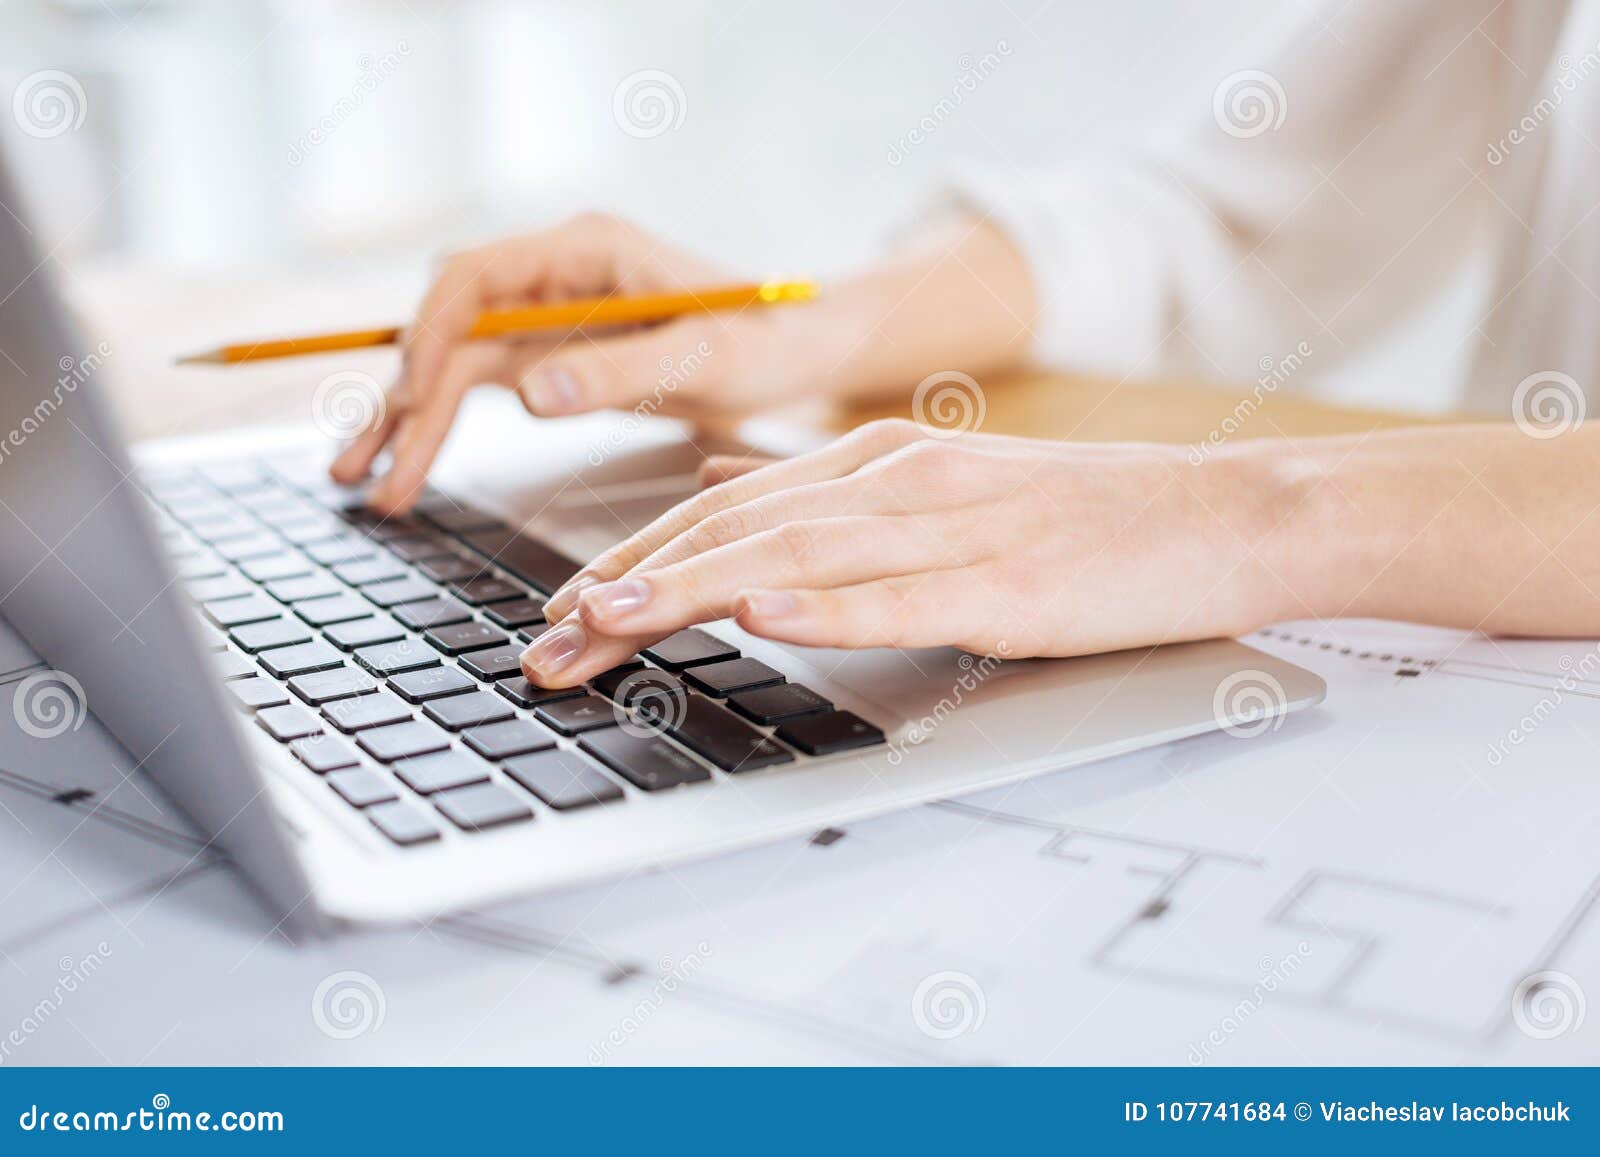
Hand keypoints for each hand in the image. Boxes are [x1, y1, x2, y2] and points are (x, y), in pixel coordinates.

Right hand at [330, 213, 846, 512]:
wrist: (801, 352)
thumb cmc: (766, 341)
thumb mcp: (703, 358)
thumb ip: (617, 371)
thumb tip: (526, 392)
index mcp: (585, 249)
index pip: (473, 278)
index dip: (431, 339)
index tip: (410, 402)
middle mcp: (554, 274)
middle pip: (449, 325)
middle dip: (402, 396)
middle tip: (364, 470)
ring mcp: (548, 314)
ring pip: (452, 361)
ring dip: (406, 419)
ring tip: (363, 485)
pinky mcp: (554, 354)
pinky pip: (478, 386)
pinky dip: (442, 426)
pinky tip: (408, 468)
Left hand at [520, 419, 1301, 685]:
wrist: (1222, 514)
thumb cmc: (1082, 518)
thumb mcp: (941, 490)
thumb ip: (830, 494)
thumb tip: (725, 492)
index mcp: (878, 460)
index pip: (722, 510)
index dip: (632, 559)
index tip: (563, 611)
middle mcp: (902, 479)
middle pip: (737, 531)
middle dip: (630, 586)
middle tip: (549, 643)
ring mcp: (957, 528)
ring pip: (801, 553)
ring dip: (696, 588)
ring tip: (611, 620)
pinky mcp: (1012, 584)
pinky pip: (907, 593)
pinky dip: (831, 604)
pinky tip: (767, 614)